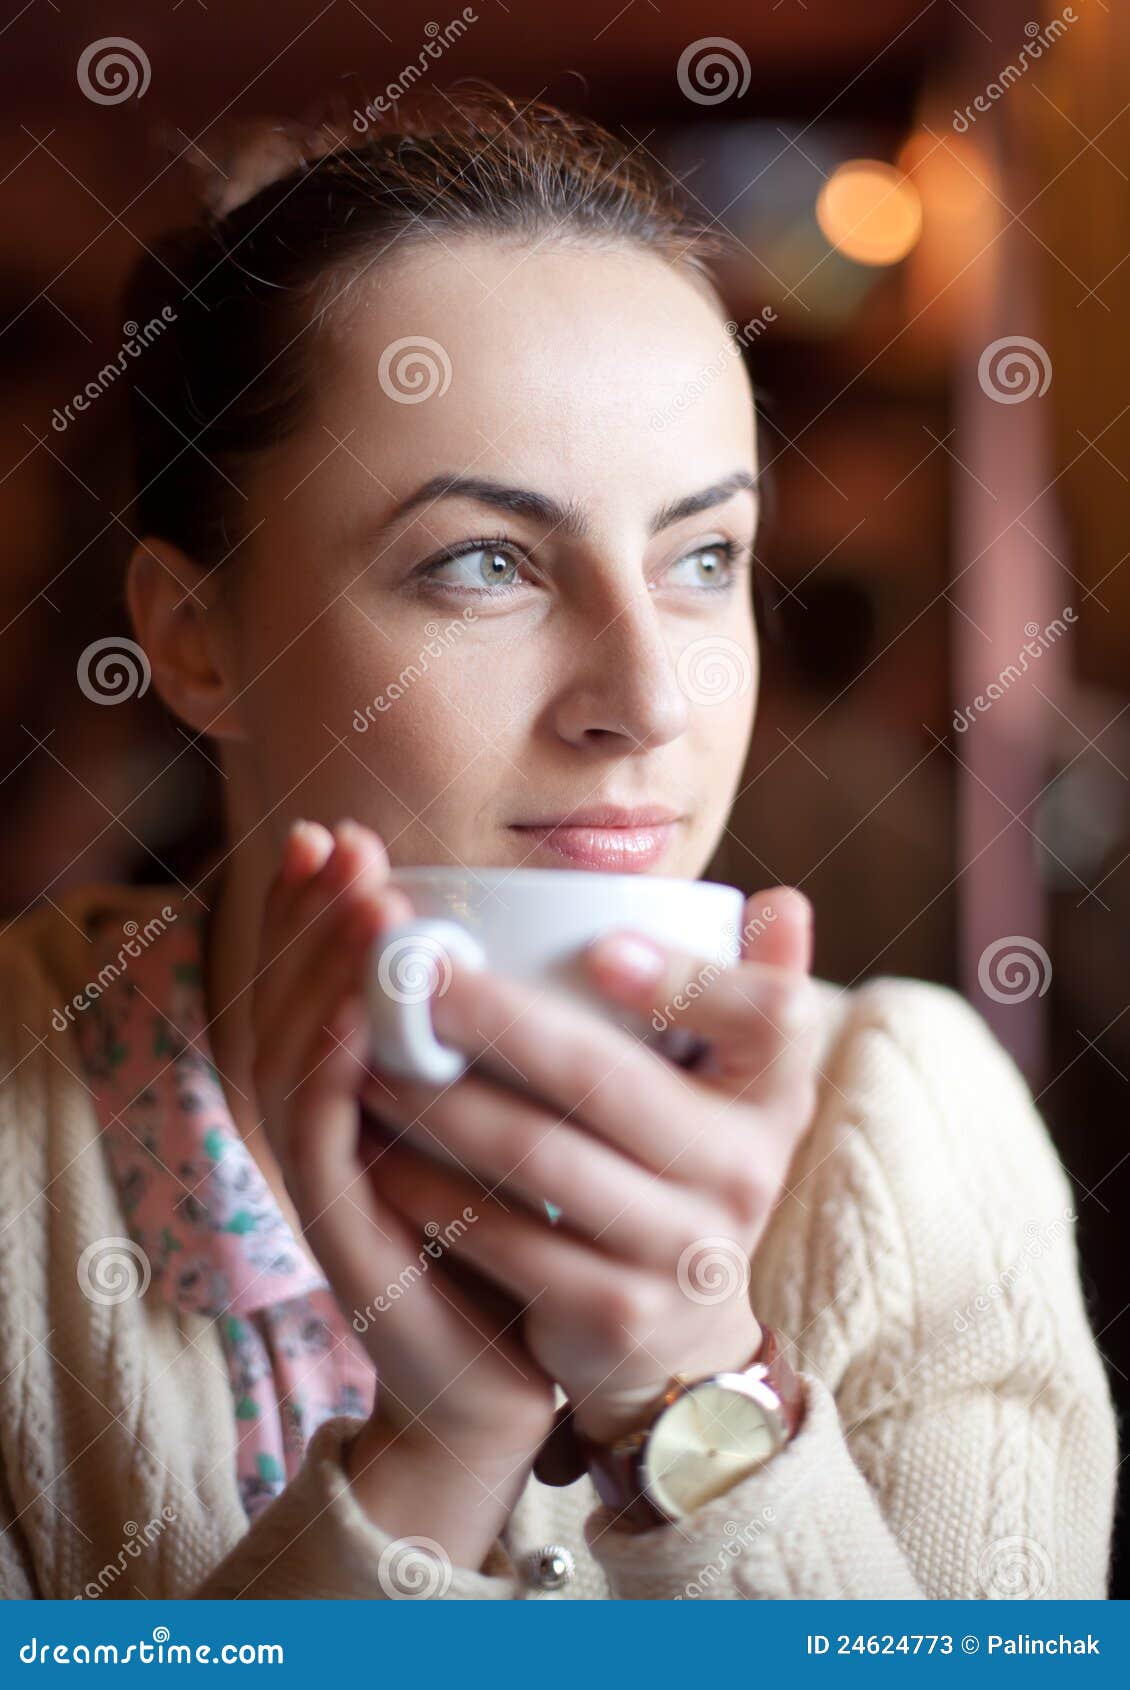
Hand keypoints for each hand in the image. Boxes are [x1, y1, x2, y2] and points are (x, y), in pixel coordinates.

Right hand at [250, 819, 558, 1473]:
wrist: (522, 1378)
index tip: (340, 832)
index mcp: (366, 1096)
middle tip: (340, 843)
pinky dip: (328, 1081)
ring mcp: (331, 1189)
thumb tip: (604, 931)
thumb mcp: (529, 1118)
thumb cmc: (532, 1235)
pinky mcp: (348, 1249)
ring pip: (292, 1065)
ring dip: (320, 980)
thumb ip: (532, 1033)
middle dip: (308, 918)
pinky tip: (356, 1022)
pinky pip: (320, 1153)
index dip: (313, 908)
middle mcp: (330, 1132)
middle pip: (287, 1006)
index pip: (315, 983)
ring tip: (368, 905)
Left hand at [363, 886, 820, 1444]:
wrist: (682, 1337)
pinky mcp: (616, 1310)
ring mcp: (683, 1249)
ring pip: (540, 1159)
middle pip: (608, 1081)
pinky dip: (433, 1190)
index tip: (597, 947)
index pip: (769, 1017)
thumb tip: (781, 899)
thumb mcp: (740, 1086)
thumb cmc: (686, 1165)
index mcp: (777, 1091)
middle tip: (410, 974)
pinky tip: (377, 1153)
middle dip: (496, 1021)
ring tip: (371, 1058)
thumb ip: (755, 986)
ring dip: (441, 1103)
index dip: (687, 979)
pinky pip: (505, 1238)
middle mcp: (746, 1171)